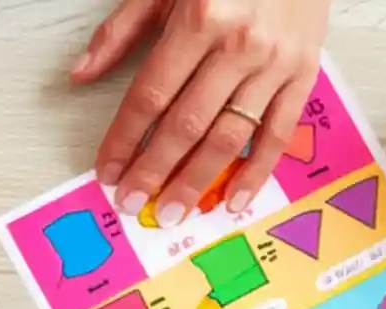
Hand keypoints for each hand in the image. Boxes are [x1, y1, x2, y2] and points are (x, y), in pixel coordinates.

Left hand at [71, 0, 330, 225]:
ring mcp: (275, 63)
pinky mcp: (304, 73)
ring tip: (174, 211)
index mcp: (200, 18)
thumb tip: (81, 74)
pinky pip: (278, 133)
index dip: (125, 138)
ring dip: (197, 181)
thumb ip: (123, 29)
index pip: (151, 95)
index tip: (109, 170)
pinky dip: (256, 172)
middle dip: (155, 171)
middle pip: (187, 125)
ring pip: (230, 137)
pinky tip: (234, 200)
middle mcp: (239, 45)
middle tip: (133, 204)